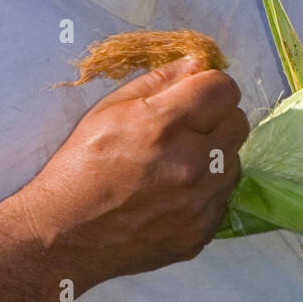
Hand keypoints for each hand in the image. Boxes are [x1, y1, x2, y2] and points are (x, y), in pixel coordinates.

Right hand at [13, 56, 249, 295]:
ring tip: (176, 164)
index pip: (224, 88)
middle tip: (185, 128)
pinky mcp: (202, 232)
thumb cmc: (80, 166)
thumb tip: (196, 64)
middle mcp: (192, 163)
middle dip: (216, 117)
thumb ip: (158, 81)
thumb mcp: (107, 110)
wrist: (64, 238)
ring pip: (234, 160)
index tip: (194, 94)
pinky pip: (223, 197)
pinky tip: (173, 194)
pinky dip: (206, 191)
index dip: (209, 85)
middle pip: (238, 121)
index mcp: (166, 124)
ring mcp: (200, 202)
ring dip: (213, 155)